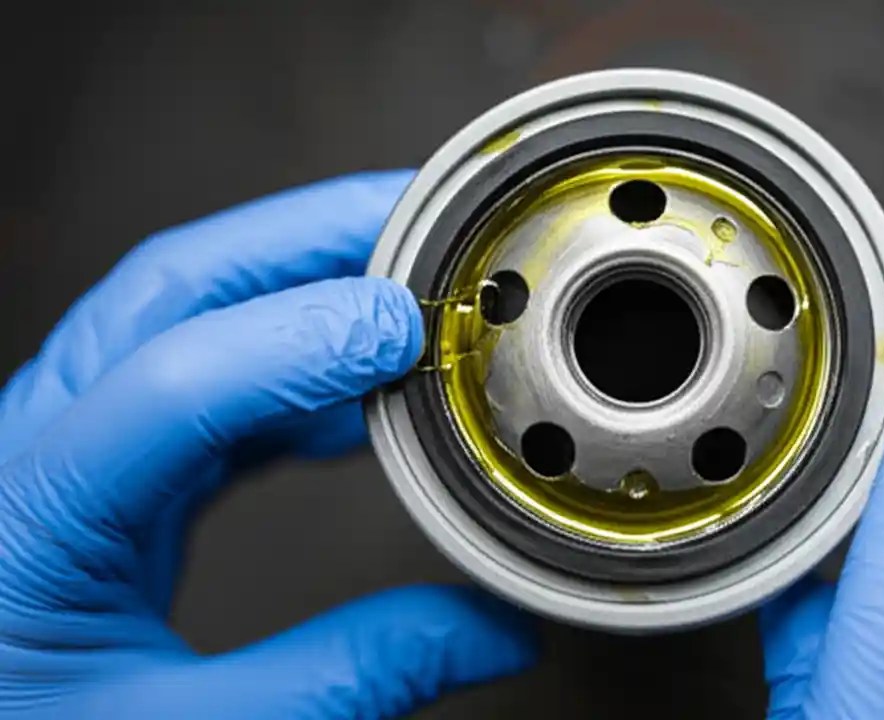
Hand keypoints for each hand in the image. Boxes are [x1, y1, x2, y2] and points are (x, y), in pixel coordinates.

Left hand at [0, 173, 536, 718]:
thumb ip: (349, 676)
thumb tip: (490, 632)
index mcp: (35, 515)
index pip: (171, 383)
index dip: (302, 339)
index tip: (408, 328)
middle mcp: (42, 448)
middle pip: (178, 287)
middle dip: (310, 240)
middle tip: (422, 222)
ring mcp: (72, 445)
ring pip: (191, 311)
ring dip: (307, 282)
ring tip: (410, 286)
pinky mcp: (111, 467)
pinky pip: (210, 375)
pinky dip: (299, 359)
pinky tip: (367, 382)